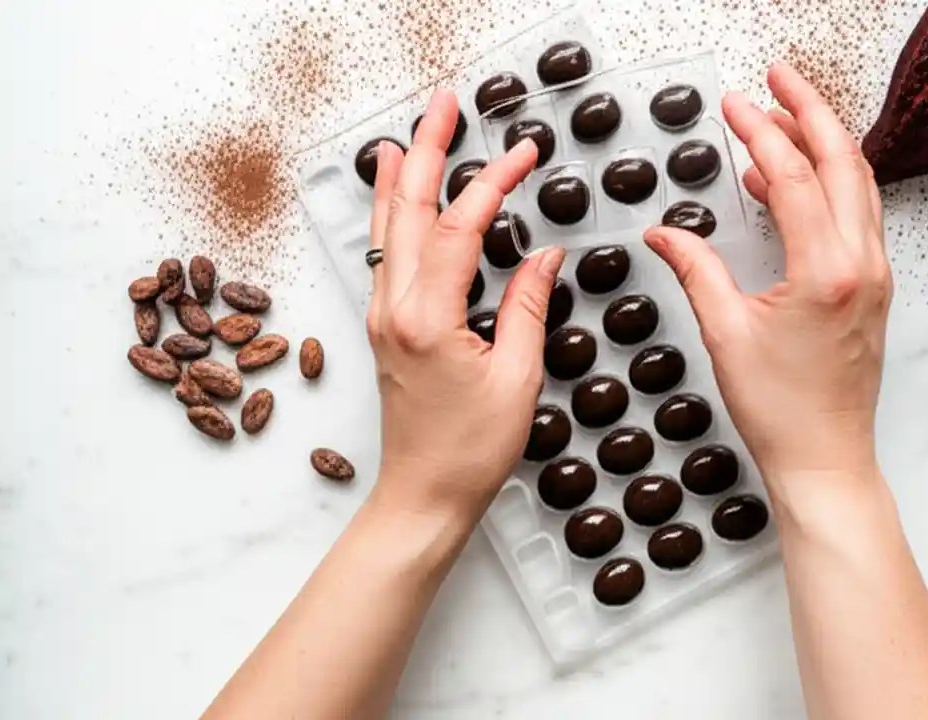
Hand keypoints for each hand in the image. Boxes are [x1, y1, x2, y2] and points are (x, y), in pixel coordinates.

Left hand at [366, 90, 564, 521]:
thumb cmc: (470, 451)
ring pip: (387, 227)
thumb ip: (527, 307)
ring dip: (401, 174)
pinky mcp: (386, 328)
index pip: (460, 228)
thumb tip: (544, 256)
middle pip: (407, 209)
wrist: (423, 497)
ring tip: (412, 133)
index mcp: (427, 319)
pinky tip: (395, 195)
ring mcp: (383, 317)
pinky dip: (393, 214)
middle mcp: (394, 309)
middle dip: (425, 150)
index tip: (523, 153)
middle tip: (444, 105)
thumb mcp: (516, 378)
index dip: (492, 182)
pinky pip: (385, 253)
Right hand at [644, 63, 890, 487]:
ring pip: (857, 183)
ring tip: (780, 118)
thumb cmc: (782, 411)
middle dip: (809, 110)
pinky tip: (785, 186)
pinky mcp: (872, 288)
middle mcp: (862, 265)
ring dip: (822, 143)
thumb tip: (663, 233)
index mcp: (827, 271)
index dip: (759, 132)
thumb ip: (695, 270)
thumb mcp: (725, 334)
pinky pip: (856, 215)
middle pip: (842, 161)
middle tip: (777, 76)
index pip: (791, 176)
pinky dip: (827, 185)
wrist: (826, 459)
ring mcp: (874, 275)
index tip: (734, 104)